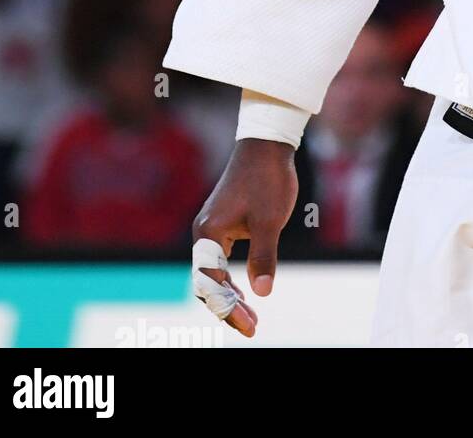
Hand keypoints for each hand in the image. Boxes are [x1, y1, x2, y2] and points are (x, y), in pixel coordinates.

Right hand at [192, 139, 297, 336]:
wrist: (267, 144)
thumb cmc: (268, 179)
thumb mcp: (269, 220)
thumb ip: (264, 257)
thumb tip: (262, 293)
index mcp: (207, 235)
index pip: (212, 285)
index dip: (229, 310)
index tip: (250, 327)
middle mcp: (203, 234)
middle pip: (208, 283)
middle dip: (228, 308)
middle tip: (252, 328)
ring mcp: (211, 229)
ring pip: (214, 274)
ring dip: (230, 297)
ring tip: (251, 318)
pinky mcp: (223, 224)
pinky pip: (220, 261)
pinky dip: (232, 280)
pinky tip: (246, 292)